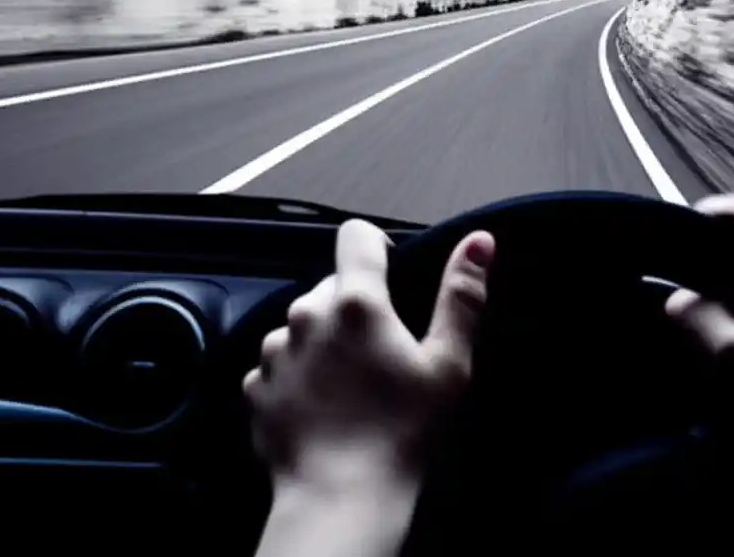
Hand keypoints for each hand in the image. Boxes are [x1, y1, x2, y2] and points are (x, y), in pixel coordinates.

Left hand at [245, 220, 493, 556]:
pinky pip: (279, 365)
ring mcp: (273, 351)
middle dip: (354, 309)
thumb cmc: (402, 433)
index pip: (356, 236)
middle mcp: (305, 315)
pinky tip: (322, 409)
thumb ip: (462, 297)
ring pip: (302, 326)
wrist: (339, 499)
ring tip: (350, 389)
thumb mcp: (448, 366)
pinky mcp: (254, 386)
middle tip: (381, 356)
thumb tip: (479, 241)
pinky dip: (298, 377)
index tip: (391, 275)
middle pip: (331, 287)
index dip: (376, 246)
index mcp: (356, 302)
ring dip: (323, 343)